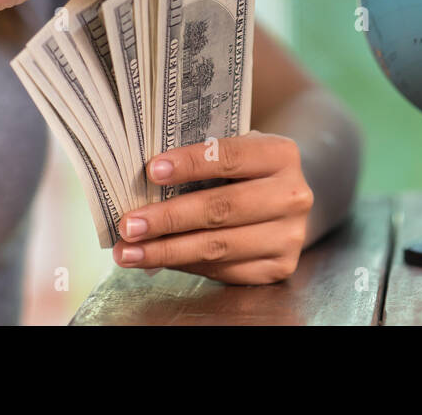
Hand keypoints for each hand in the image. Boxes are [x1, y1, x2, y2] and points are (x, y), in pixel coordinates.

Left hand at [111, 131, 314, 284]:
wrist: (286, 200)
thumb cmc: (246, 170)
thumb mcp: (234, 152)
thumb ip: (201, 162)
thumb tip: (144, 185)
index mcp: (280, 155)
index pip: (230, 157)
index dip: (190, 164)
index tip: (151, 172)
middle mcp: (292, 196)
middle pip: (222, 209)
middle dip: (169, 218)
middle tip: (129, 225)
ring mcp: (289, 235)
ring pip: (219, 246)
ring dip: (167, 250)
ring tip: (129, 251)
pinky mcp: (279, 266)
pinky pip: (224, 269)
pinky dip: (185, 265)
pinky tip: (156, 261)